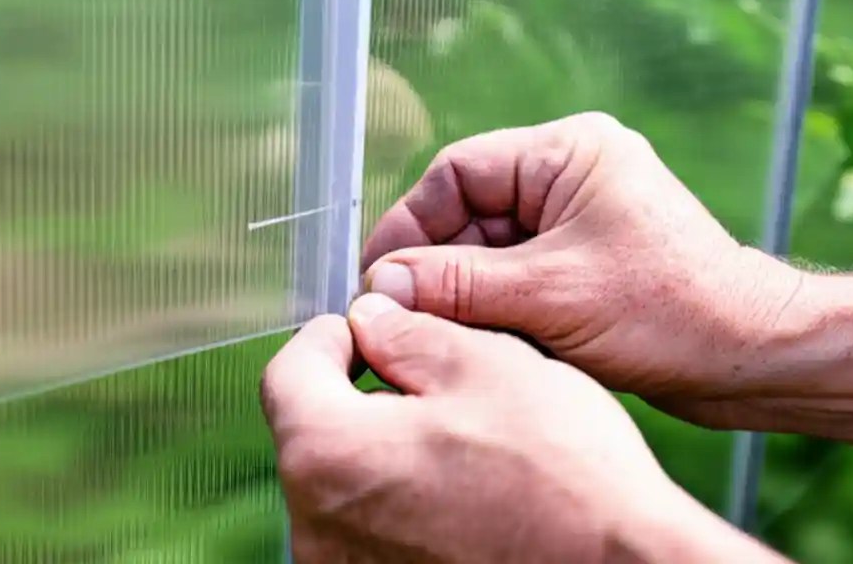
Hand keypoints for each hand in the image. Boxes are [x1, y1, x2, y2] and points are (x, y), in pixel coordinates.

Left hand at [261, 294, 780, 562]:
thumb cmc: (564, 479)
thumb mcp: (487, 367)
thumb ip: (408, 334)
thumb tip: (370, 320)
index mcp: (328, 453)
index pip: (288, 373)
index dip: (328, 337)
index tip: (363, 329)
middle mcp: (318, 526)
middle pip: (315, 433)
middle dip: (361, 397)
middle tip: (429, 382)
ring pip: (347, 486)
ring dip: (386, 453)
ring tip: (462, 442)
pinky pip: (373, 532)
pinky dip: (405, 506)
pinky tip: (466, 496)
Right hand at [361, 112, 804, 398]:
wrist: (751, 360)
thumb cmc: (673, 309)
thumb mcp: (549, 294)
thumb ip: (456, 285)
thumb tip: (380, 286)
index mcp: (567, 155)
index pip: (458, 174)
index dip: (410, 225)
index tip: (377, 277)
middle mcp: (570, 182)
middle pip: (468, 219)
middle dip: (436, 271)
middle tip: (399, 319)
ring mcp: (577, 230)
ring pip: (487, 259)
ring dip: (463, 299)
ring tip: (441, 340)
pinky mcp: (583, 274)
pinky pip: (514, 287)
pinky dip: (492, 317)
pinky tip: (481, 348)